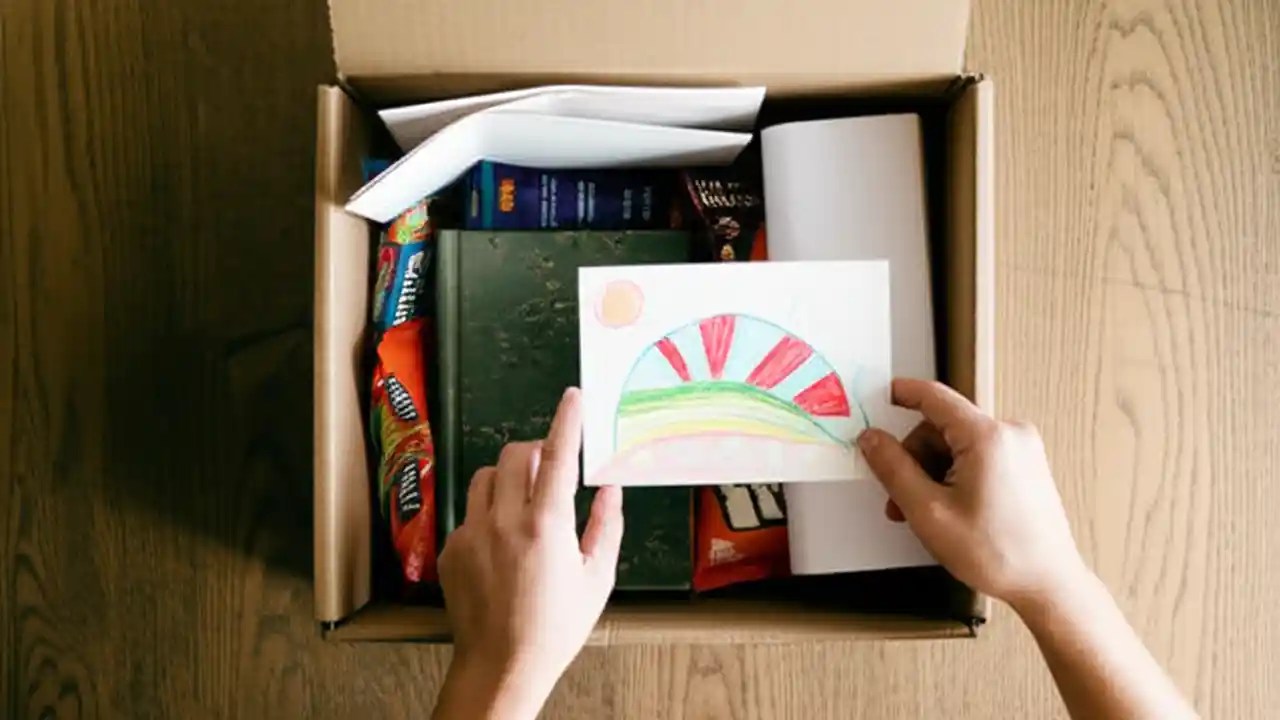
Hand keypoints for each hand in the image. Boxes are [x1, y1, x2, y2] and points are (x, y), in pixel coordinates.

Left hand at [433, 388, 623, 719]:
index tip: (574, 398)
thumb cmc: (555, 628)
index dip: (567, 421)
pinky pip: (469, 511)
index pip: (556, 456)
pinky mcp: (450, 549)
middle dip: (535, 452)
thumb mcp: (597, 578)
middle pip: (514, 455)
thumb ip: (607, 526)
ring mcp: (471, 534)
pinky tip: (502, 544)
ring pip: (485, 477)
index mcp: (545, 526)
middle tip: (550, 472)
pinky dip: (488, 513)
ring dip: (507, 478)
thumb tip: (610, 489)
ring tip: (524, 507)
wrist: (502, 666)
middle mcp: (503, 522)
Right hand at [857, 378, 1086, 605]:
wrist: (1047, 584)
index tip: (881, 396)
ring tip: (926, 512)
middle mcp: (1010, 434)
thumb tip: (872, 439)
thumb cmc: (1000, 554)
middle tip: (900, 497)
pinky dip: (955, 476)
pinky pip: (978, 457)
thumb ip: (893, 468)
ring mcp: (1021, 450)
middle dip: (914, 459)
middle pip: (942, 428)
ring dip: (933, 472)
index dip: (902, 394)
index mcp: (987, 437)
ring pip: (957, 445)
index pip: (934, 397)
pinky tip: (948, 508)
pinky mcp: (1025, 465)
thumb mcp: (929, 511)